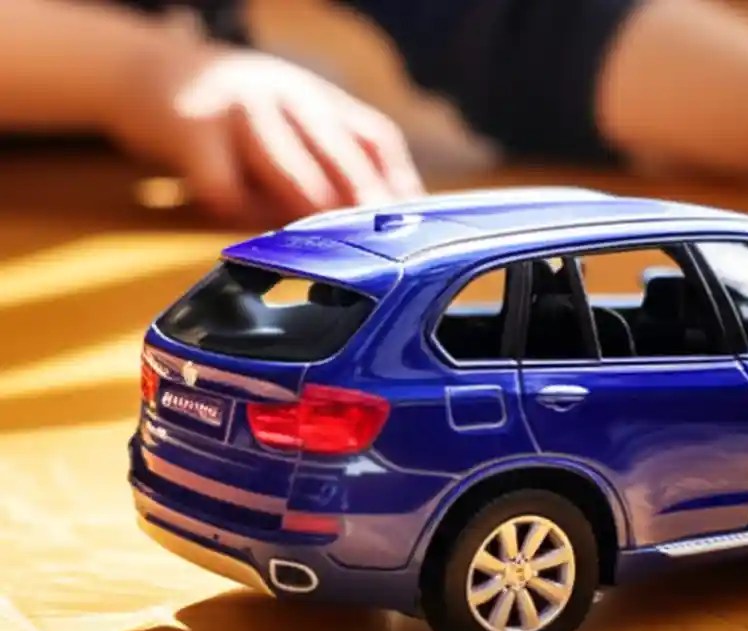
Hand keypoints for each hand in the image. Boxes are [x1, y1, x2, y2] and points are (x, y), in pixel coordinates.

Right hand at [106, 35, 424, 224]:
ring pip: (291, 172)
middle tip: (384, 251)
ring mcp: (239, 111)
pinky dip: (245, 217)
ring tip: (332, 253)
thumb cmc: (231, 110)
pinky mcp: (191, 132)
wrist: (142, 68)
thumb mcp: (289, 112)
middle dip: (366, 209)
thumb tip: (383, 213)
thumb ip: (330, 151)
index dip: (399, 185)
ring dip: (315, 217)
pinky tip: (254, 237)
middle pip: (341, 156)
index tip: (414, 227)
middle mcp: (286, 95)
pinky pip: (226, 187)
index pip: (376, 137)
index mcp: (317, 95)